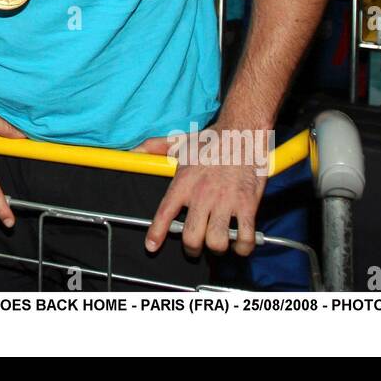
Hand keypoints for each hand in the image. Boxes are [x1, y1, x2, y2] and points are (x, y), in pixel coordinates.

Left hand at [134, 125, 269, 256]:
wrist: (242, 132)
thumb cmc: (211, 141)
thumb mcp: (180, 143)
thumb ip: (155, 148)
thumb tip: (133, 151)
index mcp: (183, 183)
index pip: (164, 214)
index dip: (156, 233)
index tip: (152, 246)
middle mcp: (202, 195)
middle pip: (192, 238)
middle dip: (192, 248)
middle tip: (195, 246)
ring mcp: (225, 201)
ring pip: (217, 242)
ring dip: (216, 247)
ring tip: (217, 242)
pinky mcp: (247, 204)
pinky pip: (245, 237)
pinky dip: (243, 247)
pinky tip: (240, 243)